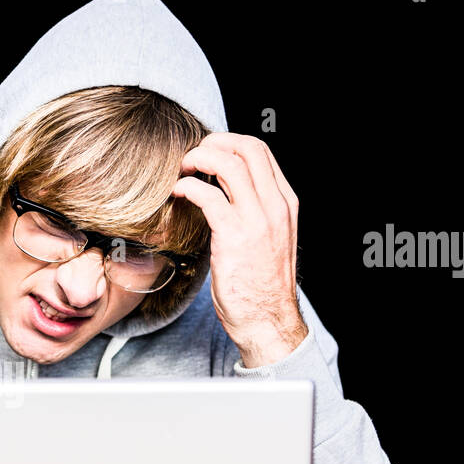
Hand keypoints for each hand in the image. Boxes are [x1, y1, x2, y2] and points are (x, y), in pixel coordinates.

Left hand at [171, 132, 307, 367]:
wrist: (268, 321)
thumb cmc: (261, 285)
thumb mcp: (269, 239)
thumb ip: (255, 212)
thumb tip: (225, 192)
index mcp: (285, 203)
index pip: (261, 151)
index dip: (229, 142)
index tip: (208, 151)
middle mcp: (276, 206)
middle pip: (247, 148)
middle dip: (214, 142)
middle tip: (192, 155)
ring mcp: (258, 220)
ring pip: (229, 164)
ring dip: (199, 159)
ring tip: (182, 170)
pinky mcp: (234, 237)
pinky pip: (209, 196)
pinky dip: (189, 187)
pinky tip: (178, 193)